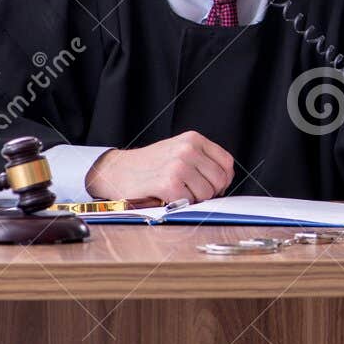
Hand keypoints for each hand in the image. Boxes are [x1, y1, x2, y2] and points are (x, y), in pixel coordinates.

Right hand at [85, 132, 234, 204]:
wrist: (117, 170)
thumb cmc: (149, 164)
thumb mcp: (178, 151)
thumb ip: (201, 160)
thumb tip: (224, 182)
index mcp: (193, 139)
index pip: (226, 163)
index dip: (223, 179)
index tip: (212, 186)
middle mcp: (188, 149)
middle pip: (220, 180)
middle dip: (209, 192)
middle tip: (191, 192)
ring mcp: (179, 165)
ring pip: (207, 194)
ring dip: (194, 199)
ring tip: (177, 192)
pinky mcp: (169, 183)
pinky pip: (190, 202)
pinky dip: (180, 204)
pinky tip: (167, 196)